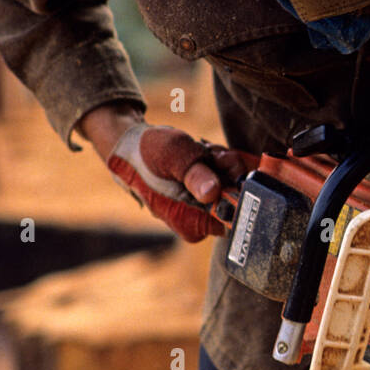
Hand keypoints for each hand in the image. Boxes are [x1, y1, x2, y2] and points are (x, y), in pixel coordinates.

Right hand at [94, 114, 258, 242]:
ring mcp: (203, 208)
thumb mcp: (173, 159)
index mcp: (192, 224)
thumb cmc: (148, 153)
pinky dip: (219, 162)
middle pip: (238, 198)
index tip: (221, 164)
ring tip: (202, 150)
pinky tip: (203, 152)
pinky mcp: (204, 195)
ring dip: (224, 162)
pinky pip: (225, 179)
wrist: (131, 145)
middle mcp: (200, 222)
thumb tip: (213, 193)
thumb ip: (195, 175)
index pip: (236, 215)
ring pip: (233, 185)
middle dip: (229, 170)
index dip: (236, 187)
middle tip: (211, 154)